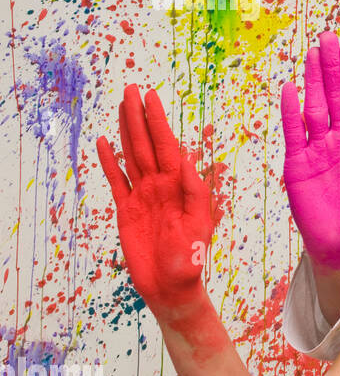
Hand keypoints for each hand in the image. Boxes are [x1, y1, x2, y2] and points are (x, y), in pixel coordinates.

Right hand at [96, 85, 213, 319]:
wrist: (172, 286)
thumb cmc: (191, 259)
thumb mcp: (198, 225)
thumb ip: (195, 193)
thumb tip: (186, 159)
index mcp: (180, 186)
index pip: (167, 146)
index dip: (159, 122)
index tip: (152, 98)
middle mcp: (161, 185)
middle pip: (147, 144)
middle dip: (140, 117)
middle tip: (132, 89)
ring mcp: (143, 195)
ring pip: (132, 156)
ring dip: (126, 131)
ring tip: (120, 106)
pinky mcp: (127, 210)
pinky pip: (117, 181)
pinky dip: (110, 162)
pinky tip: (104, 142)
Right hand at [281, 31, 339, 270]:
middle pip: (335, 96)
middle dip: (331, 68)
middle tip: (327, 38)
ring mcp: (319, 149)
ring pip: (315, 108)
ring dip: (313, 81)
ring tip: (311, 54)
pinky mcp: (298, 164)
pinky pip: (294, 133)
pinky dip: (290, 111)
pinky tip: (290, 89)